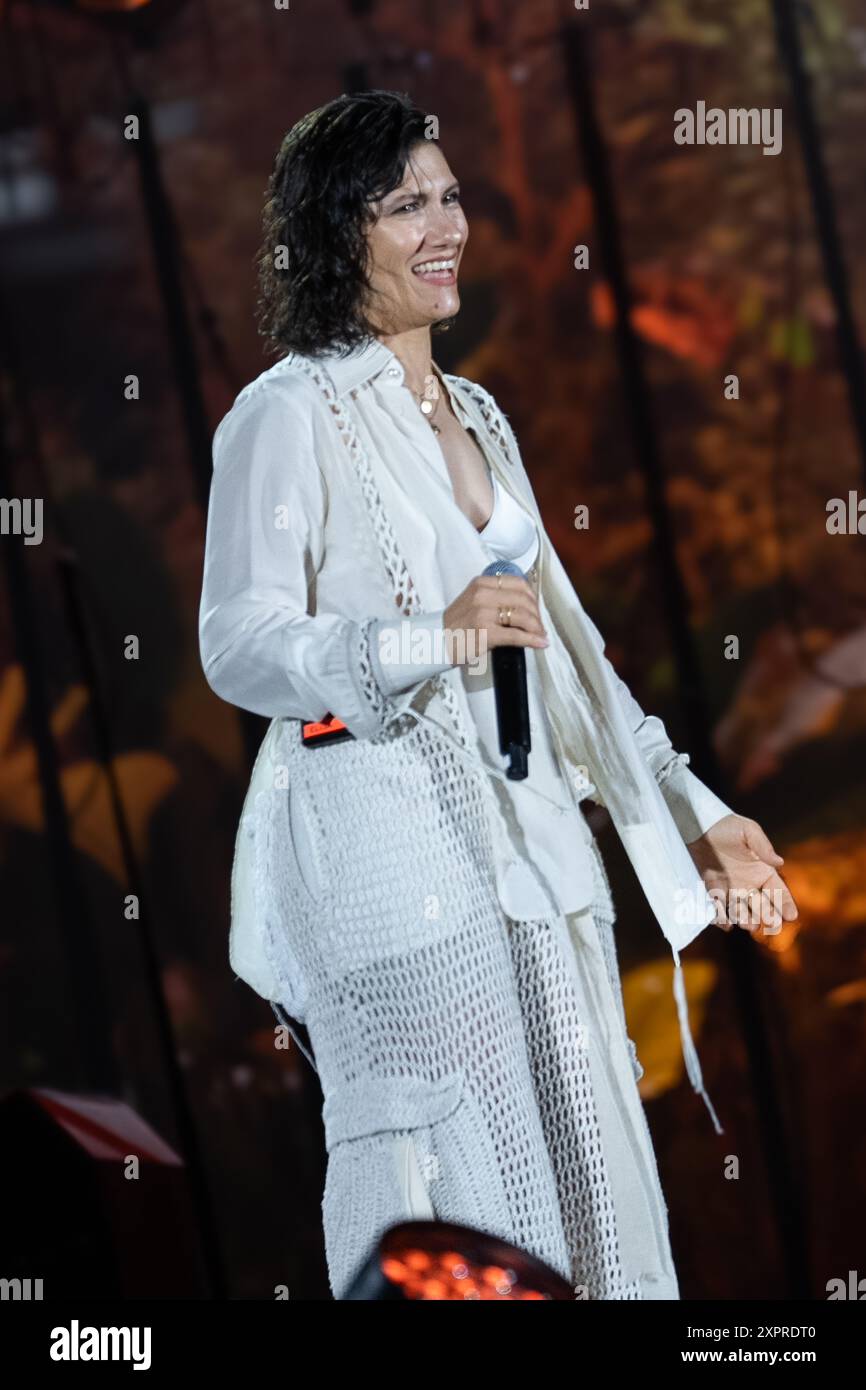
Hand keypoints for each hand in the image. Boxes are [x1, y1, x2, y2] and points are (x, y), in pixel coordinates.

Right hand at [443, 575, 548, 664]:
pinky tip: (539, 643)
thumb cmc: (456, 625)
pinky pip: (517, 635)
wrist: (436, 641)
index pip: (518, 583)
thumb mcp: (474, 601)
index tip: (536, 609)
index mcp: (482, 583)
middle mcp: (482, 595)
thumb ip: (496, 598)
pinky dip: (532, 640)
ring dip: (537, 628)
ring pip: (523, 616)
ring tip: (539, 635)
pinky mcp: (485, 633)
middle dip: (537, 615)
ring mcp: (483, 613)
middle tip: (539, 626)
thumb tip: (526, 606)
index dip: (533, 597)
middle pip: (524, 599)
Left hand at [686, 814, 798, 933]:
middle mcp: (750, 883)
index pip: (779, 891)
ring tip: (749, 924)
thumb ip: (763, 847)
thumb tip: (779, 862)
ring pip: (743, 912)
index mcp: (763, 871)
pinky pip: (721, 911)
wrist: (699, 826)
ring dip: (747, 920)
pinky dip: (723, 919)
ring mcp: (732, 890)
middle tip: (771, 923)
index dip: (786, 904)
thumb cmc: (727, 826)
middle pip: (763, 907)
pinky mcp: (714, 892)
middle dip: (768, 917)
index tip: (791, 916)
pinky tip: (727, 924)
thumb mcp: (748, 831)